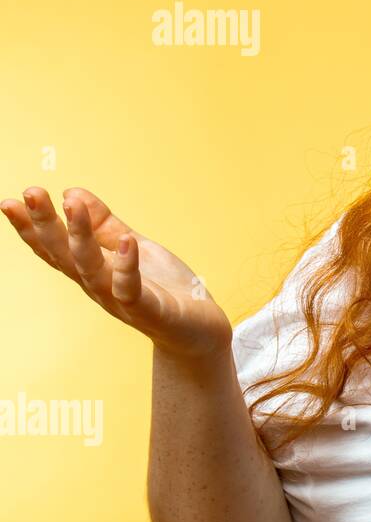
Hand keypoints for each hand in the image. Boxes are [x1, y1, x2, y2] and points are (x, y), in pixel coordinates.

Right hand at [1, 186, 232, 359]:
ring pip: (91, 270)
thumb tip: (70, 192)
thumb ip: (104, 224)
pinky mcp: (149, 311)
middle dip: (44, 225)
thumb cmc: (164, 288)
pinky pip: (132, 290)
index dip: (31, 227)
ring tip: (71, 205)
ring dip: (79, 237)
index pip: (54, 248)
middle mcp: (98, 287)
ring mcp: (121, 300)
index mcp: (92, 271)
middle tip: (31, 192)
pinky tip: (127, 241)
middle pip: (64, 255)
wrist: (200, 330)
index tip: (10, 201)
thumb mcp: (132, 247)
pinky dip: (127, 267)